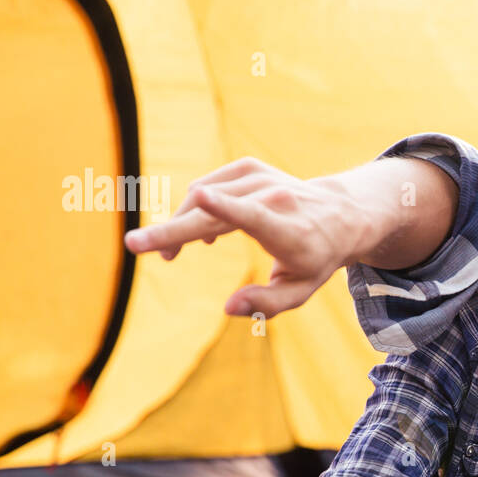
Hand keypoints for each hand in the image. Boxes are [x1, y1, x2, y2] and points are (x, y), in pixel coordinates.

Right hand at [123, 157, 369, 317]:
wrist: (341, 214)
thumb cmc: (316, 259)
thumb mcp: (300, 291)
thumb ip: (267, 304)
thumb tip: (228, 308)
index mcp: (288, 230)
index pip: (254, 216)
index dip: (226, 206)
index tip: (201, 197)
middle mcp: (275, 198)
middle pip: (213, 211)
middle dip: (172, 229)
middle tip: (136, 246)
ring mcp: (261, 178)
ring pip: (203, 197)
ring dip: (181, 224)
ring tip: (171, 255)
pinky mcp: (249, 168)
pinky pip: (208, 186)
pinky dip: (196, 208)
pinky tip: (202, 234)